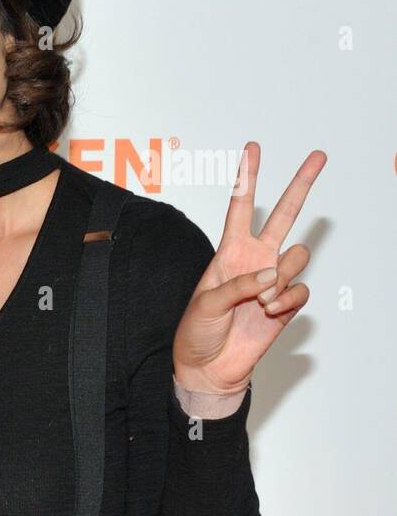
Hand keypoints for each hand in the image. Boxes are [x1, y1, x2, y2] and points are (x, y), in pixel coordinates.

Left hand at [173, 142, 325, 394]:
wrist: (209, 367)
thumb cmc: (198, 332)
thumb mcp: (206, 304)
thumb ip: (237, 286)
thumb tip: (270, 277)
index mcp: (229, 252)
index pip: (240, 207)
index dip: (247, 178)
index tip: (253, 148)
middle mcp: (255, 259)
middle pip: (284, 214)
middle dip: (301, 184)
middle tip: (319, 155)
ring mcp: (274, 280)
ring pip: (297, 256)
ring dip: (280, 277)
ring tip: (259, 300)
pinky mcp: (287, 303)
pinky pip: (300, 289)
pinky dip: (286, 300)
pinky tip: (269, 313)